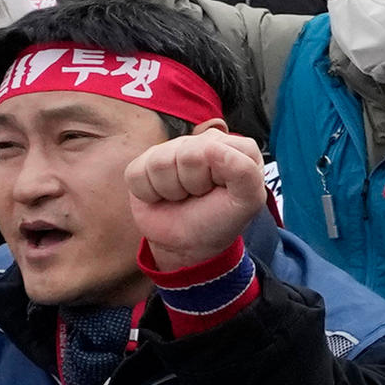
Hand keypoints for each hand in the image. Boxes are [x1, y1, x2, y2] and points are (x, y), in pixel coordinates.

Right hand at [122, 127, 274, 268]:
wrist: (189, 243)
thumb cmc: (220, 219)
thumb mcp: (247, 202)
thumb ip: (245, 172)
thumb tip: (212, 147)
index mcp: (233, 146)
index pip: (212, 148)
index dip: (214, 177)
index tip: (220, 191)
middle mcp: (202, 141)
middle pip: (185, 154)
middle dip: (192, 184)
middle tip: (199, 196)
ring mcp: (171, 150)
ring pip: (159, 163)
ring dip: (171, 190)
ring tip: (182, 196)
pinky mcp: (144, 163)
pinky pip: (136, 174)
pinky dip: (148, 193)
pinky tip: (162, 197)